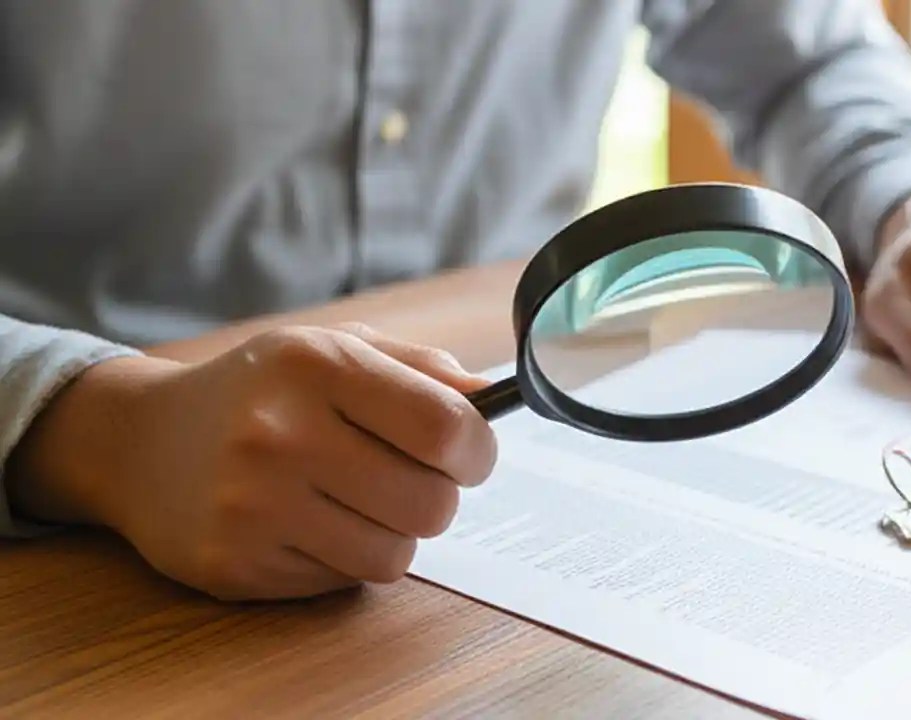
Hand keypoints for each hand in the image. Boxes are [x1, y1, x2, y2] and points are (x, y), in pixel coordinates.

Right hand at [9, 323, 496, 600]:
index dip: (477, 451)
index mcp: (316, 365)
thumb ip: (420, 368)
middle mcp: (280, 434)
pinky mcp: (234, 564)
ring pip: (393, 555)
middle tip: (406, 479)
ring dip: (392, 533)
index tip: (469, 455)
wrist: (139, 442)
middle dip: (436, 496)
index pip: (446, 428)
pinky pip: (342, 582)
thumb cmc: (261, 390)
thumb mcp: (334, 349)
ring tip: (355, 501)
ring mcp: (252, 505)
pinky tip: (307, 523)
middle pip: (431, 503)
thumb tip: (492, 400)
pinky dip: (343, 559)